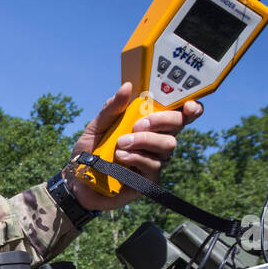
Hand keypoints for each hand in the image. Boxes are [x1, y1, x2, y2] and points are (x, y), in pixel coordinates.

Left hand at [69, 81, 203, 211]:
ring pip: (167, 146)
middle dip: (161, 120)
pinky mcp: (148, 181)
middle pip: (177, 126)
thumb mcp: (97, 126)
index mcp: (149, 125)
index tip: (187, 105)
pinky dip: (137, 158)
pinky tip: (121, 157)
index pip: (178, 114)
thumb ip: (112, 108)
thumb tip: (127, 86)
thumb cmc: (90, 151)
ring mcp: (154, 161)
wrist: (76, 180)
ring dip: (144, 141)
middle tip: (137, 125)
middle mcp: (156, 142)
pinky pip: (153, 166)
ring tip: (120, 144)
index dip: (191, 108)